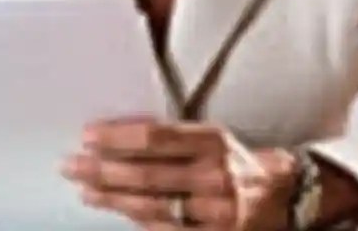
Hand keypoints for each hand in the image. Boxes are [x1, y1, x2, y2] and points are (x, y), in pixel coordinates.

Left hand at [62, 119, 297, 230]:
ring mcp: (216, 212)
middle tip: (72, 164)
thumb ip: (173, 139)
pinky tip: (118, 213)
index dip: (118, 136)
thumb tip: (118, 137)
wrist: (285, 196)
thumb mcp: (213, 139)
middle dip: (103, 169)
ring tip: (86, 190)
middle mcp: (216, 175)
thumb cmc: (238, 164)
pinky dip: (138, 223)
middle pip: (148, 173)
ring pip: (153, 207)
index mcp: (214, 141)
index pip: (157, 136)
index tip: (88, 135)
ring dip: (113, 199)